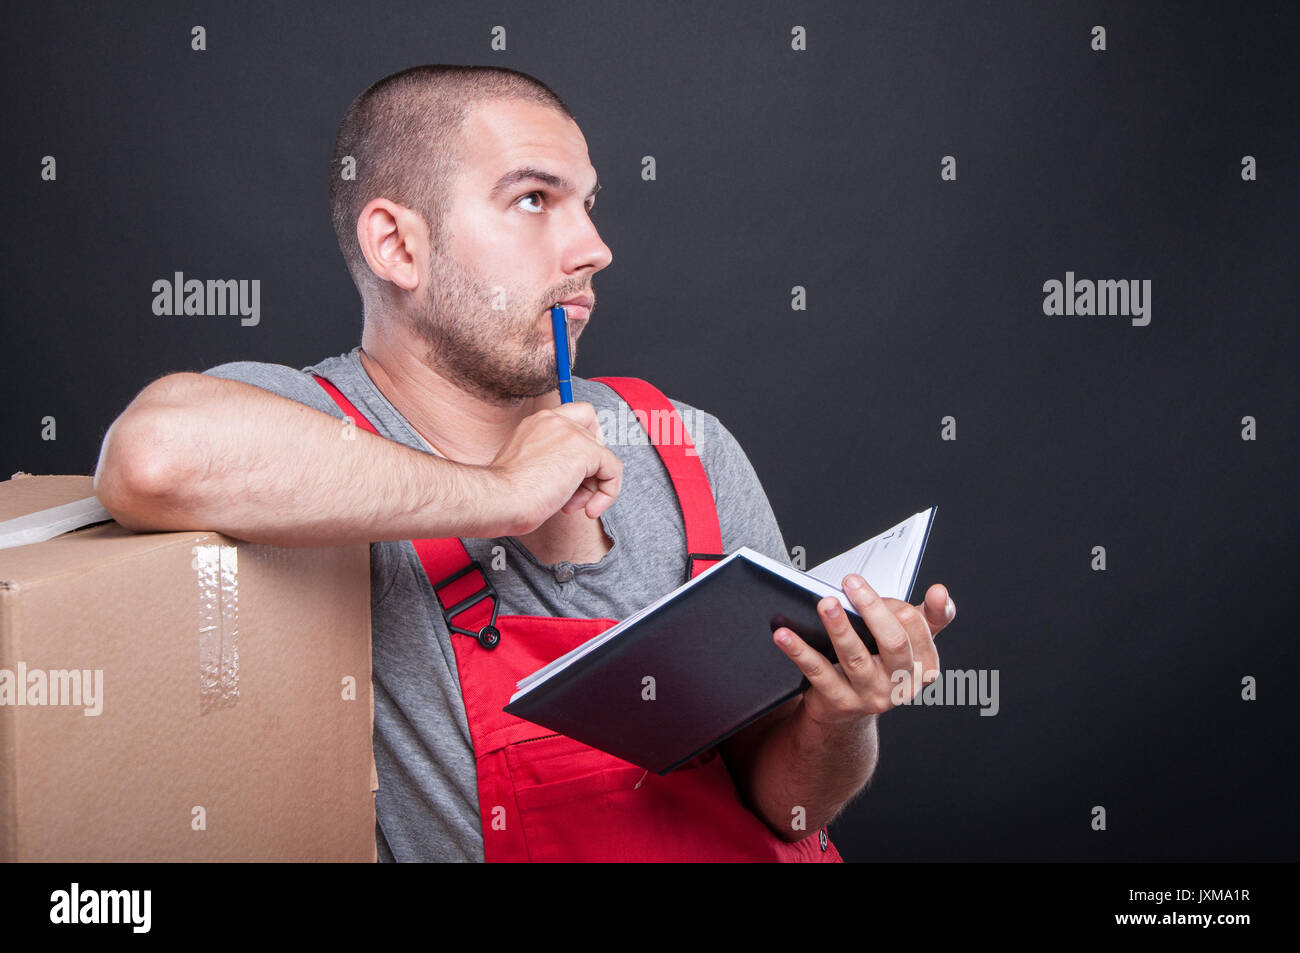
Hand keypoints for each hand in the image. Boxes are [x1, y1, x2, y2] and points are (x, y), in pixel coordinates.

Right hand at [485, 401, 622, 535]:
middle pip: (595, 434)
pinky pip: (613, 469)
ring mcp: (569, 432)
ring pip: (604, 455)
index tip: (575, 471)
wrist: (498, 499)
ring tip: (573, 506)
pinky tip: (589, 510)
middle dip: (589, 469)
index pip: (577, 415)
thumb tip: (576, 477)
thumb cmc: (503, 496)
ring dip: (595, 487)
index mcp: (537, 423)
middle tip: (573, 493)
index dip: (586, 439)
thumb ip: (551, 463)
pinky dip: (608, 493)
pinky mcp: (583, 450)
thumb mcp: (526, 471)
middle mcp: (554, 420)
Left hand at [773, 576, 955, 725]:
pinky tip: (784, 634)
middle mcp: (901, 684)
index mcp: (923, 665)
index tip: (869, 585)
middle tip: (851, 582)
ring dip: (839, 628)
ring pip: (855, 657)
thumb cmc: (879, 662)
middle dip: (873, 609)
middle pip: (894, 643)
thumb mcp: (908, 642)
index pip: (916, 629)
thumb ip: (929, 616)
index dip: (893, 604)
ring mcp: (870, 696)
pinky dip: (799, 651)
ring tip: (825, 602)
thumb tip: (942, 592)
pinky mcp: (839, 702)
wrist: (847, 708)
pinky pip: (818, 672)